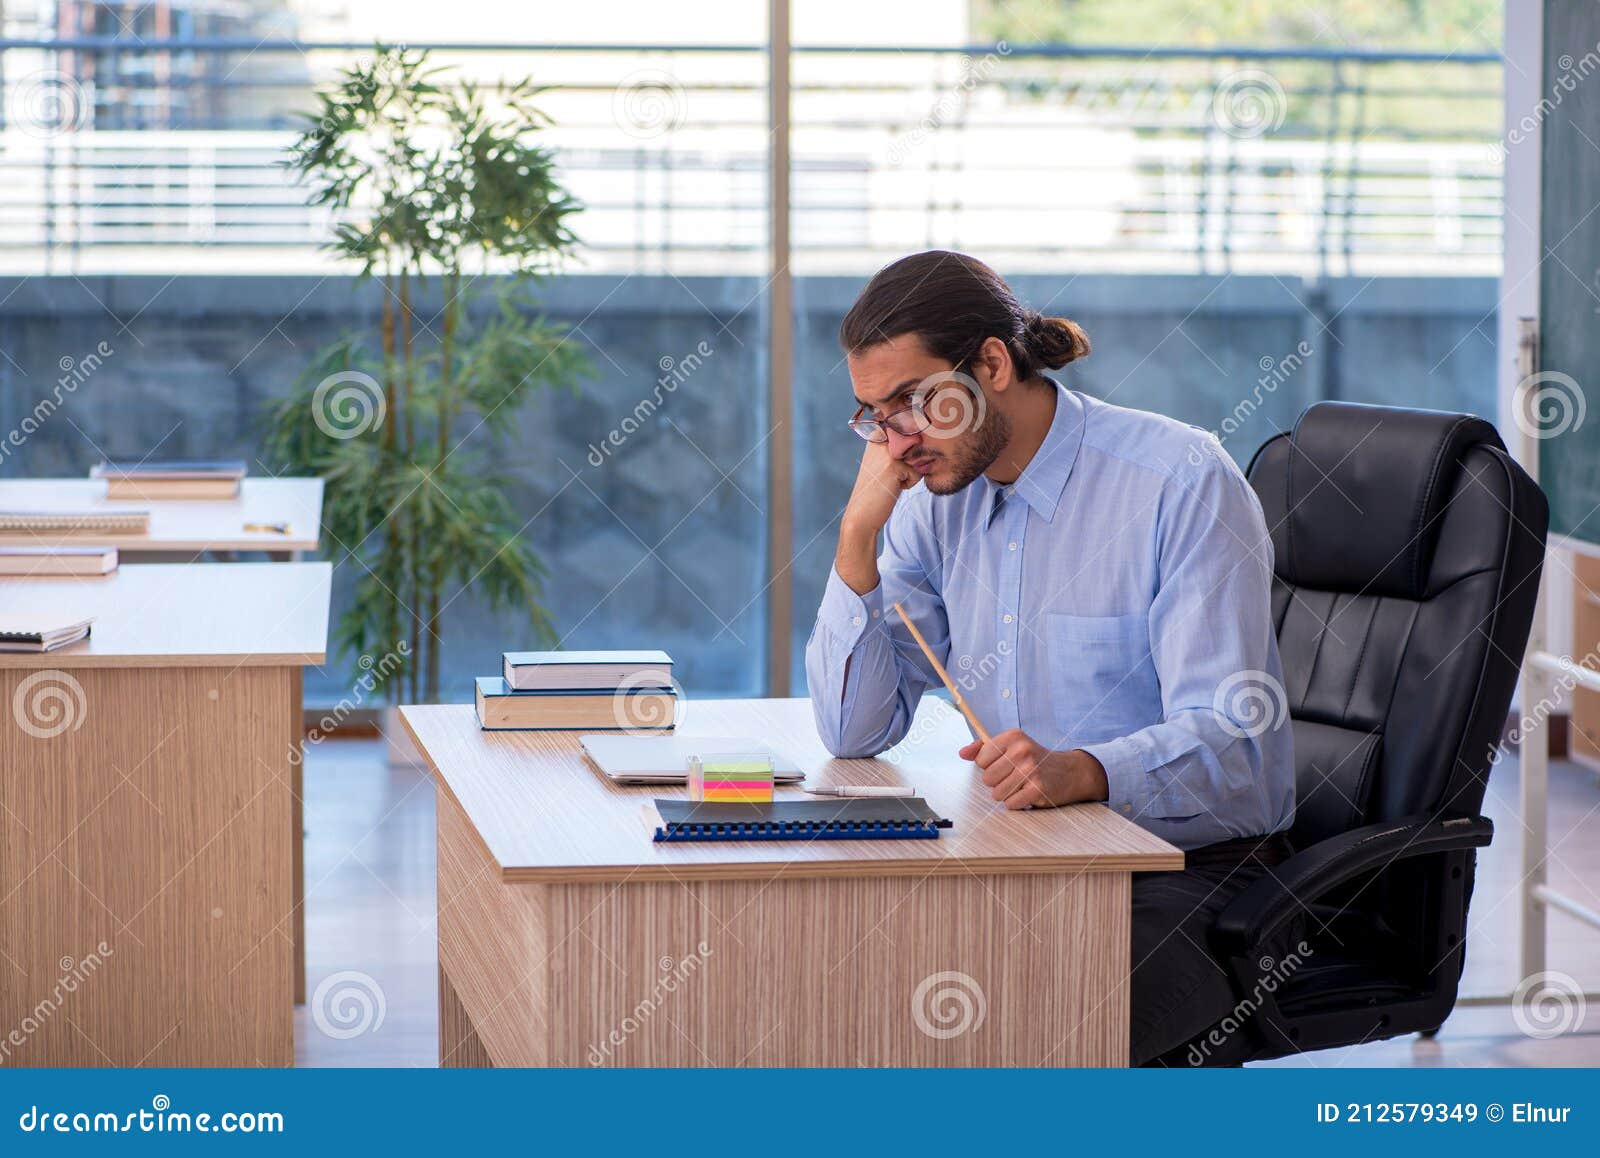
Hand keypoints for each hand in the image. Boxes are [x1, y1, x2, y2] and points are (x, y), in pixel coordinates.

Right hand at [836, 442, 918, 594]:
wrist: (861, 514)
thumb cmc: (875, 490)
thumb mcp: (883, 462)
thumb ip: (898, 448)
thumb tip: (923, 440)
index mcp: (876, 435)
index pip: (908, 436)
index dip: (907, 454)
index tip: (891, 468)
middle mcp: (880, 439)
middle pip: (916, 447)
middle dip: (910, 464)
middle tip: (889, 477)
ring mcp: (887, 451)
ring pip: (917, 460)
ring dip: (909, 474)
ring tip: (891, 482)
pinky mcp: (894, 465)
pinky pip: (917, 473)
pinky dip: (909, 484)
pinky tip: (892, 488)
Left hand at [957, 729, 1109, 810]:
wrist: (1069, 772)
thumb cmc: (1035, 759)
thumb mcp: (1011, 746)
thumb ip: (983, 748)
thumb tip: (961, 753)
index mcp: (1013, 737)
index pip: (981, 759)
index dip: (989, 766)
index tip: (1005, 764)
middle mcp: (1022, 750)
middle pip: (987, 779)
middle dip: (998, 782)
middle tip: (1015, 777)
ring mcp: (1031, 769)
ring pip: (997, 794)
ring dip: (1007, 794)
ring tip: (1022, 785)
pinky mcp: (1038, 788)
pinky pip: (1011, 804)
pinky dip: (1017, 803)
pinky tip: (1028, 793)